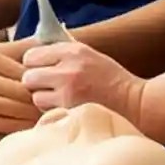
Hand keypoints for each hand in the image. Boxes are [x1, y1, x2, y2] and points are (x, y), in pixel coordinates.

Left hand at [21, 42, 146, 123]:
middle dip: (36, 84)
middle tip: (50, 88)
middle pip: (28, 77)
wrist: (136, 103)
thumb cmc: (111, 80)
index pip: (31, 56)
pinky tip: (67, 110)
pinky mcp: (71, 110)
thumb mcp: (89, 56)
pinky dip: (53, 113)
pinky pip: (47, 112)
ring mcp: (69, 91)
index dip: (34, 65)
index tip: (42, 70)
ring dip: (45, 101)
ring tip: (61, 100)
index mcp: (72, 51)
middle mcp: (68, 68)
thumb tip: (36, 51)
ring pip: (36, 97)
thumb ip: (63, 53)